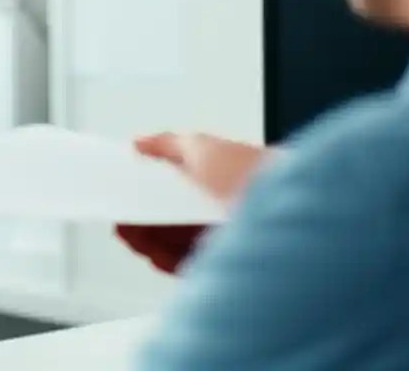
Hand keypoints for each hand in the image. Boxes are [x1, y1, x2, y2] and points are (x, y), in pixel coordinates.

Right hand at [113, 133, 268, 274]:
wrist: (288, 212)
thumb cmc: (254, 175)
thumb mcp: (202, 146)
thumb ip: (168, 144)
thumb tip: (138, 143)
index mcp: (217, 181)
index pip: (173, 189)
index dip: (145, 192)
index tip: (125, 192)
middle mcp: (220, 210)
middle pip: (169, 218)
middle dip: (140, 217)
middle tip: (120, 215)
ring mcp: (221, 239)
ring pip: (172, 243)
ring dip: (145, 238)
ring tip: (127, 231)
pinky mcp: (221, 265)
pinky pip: (184, 265)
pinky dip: (161, 259)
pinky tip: (148, 250)